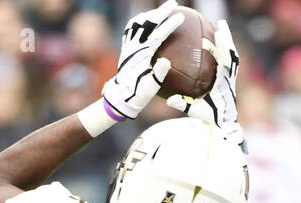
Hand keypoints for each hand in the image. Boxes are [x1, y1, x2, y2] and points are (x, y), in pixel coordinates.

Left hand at [101, 0, 184, 119]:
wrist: (120, 95)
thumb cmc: (138, 94)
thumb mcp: (150, 87)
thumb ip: (158, 74)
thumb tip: (166, 61)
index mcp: (143, 55)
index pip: (158, 34)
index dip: (169, 24)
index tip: (180, 17)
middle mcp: (134, 46)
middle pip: (148, 23)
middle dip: (162, 11)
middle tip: (174, 4)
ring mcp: (129, 45)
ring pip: (138, 22)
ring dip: (151, 14)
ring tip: (162, 10)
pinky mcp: (126, 46)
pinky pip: (131, 28)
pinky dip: (139, 20)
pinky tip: (146, 19)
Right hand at [166, 18, 242, 147]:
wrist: (225, 128)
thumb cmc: (212, 119)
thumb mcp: (196, 112)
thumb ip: (184, 105)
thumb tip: (170, 99)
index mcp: (224, 82)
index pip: (226, 60)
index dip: (224, 44)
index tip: (219, 31)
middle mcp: (230, 78)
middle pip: (232, 54)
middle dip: (227, 37)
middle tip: (221, 23)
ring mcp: (231, 79)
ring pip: (232, 58)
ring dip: (227, 43)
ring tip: (220, 31)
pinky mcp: (230, 81)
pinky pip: (229, 64)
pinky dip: (224, 53)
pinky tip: (216, 48)